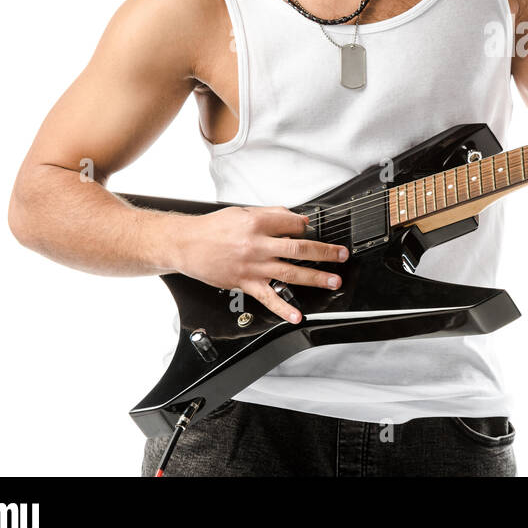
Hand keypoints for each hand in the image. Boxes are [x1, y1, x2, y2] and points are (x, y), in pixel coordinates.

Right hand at [174, 205, 347, 323]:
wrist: (186, 244)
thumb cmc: (212, 228)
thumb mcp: (242, 212)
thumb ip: (271, 214)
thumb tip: (296, 218)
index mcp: (258, 223)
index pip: (293, 223)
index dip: (306, 225)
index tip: (312, 228)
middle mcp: (257, 245)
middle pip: (299, 248)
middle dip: (325, 252)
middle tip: (341, 255)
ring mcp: (253, 266)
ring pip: (291, 272)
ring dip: (315, 277)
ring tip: (333, 280)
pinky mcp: (245, 283)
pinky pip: (268, 298)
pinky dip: (284, 308)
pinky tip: (297, 315)